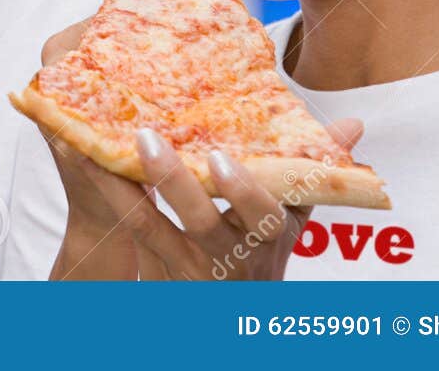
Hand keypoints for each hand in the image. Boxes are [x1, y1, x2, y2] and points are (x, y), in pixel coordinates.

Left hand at [36, 16, 360, 280]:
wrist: (234, 315)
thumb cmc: (263, 252)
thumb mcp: (296, 219)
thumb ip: (316, 172)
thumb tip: (354, 124)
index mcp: (269, 237)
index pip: (265, 216)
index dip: (243, 191)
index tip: (222, 158)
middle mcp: (230, 256)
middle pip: (203, 223)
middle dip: (176, 183)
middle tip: (147, 138)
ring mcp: (190, 266)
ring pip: (152, 228)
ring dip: (124, 184)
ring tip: (97, 143)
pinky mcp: (158, 266)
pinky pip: (131, 228)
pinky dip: (108, 191)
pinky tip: (84, 156)